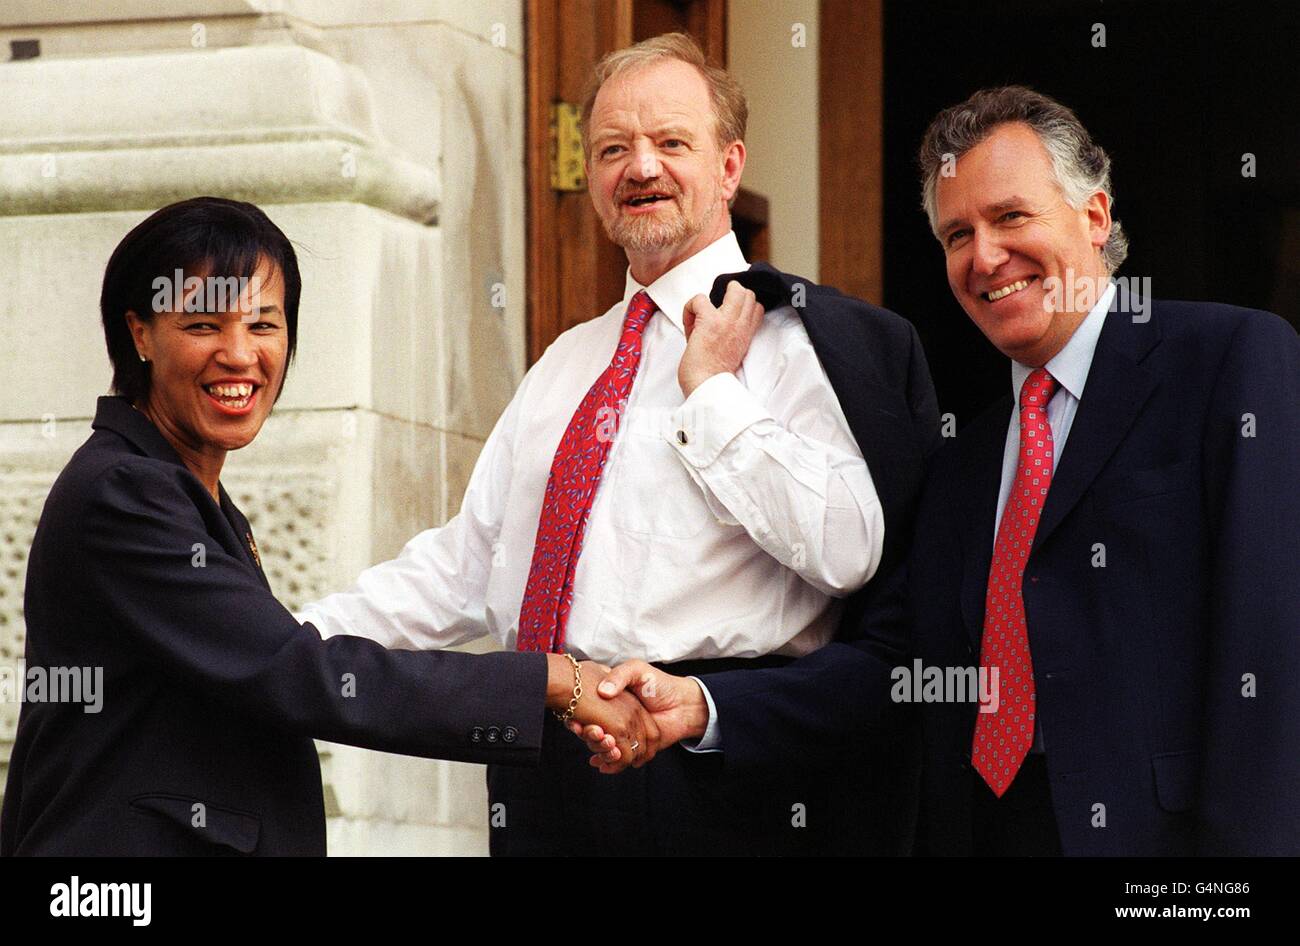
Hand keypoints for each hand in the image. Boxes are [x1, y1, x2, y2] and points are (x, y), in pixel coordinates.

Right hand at [566, 660, 708, 773]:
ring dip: (597, 748)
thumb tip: (603, 692)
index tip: (574, 721)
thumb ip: (619, 676)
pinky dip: (607, 762)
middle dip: (588, 736)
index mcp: (612, 703)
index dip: (579, 720)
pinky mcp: (635, 750)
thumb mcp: (636, 670)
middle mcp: (615, 720)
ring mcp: (624, 735)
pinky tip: (598, 762)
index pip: (589, 715)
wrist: (683, 703)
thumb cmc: (659, 684)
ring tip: (600, 741)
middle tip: (587, 731)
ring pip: (603, 747)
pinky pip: (618, 760)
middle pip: (593, 733)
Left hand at [677, 281, 763, 397]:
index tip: (726, 316)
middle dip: (729, 296)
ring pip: (735, 288)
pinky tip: (689, 325)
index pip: (757, 308)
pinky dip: (689, 307)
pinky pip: (699, 299)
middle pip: (748, 294)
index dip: (741, 306)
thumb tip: (714, 325)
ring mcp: (726, 321)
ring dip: (715, 296)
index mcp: (746, 335)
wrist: (706, 388)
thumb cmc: (712, 377)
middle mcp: (740, 326)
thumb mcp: (732, 355)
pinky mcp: (709, 321)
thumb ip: (731, 337)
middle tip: (713, 311)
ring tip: (702, 315)